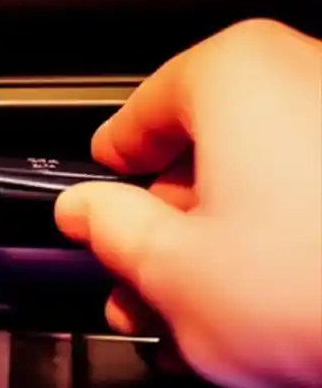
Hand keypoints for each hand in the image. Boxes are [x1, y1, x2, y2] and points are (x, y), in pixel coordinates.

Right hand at [55, 19, 321, 387]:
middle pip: (210, 147)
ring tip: (206, 313)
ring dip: (231, 242)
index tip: (99, 201)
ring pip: (274, 177)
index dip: (108, 170)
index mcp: (238, 75)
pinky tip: (274, 305)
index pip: (137, 111)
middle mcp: (311, 74)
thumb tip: (88, 212)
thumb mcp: (169, 270)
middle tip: (147, 280)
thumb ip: (108, 229)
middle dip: (172, 225)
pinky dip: (298, 239)